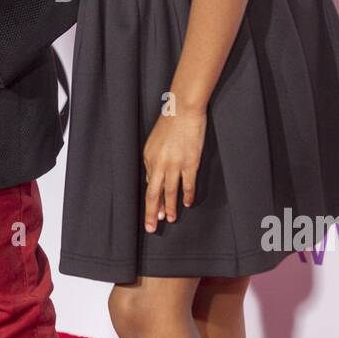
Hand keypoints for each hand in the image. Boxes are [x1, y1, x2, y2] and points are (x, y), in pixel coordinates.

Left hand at [143, 107, 206, 231]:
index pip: (149, 184)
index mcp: (148, 157)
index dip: (151, 201)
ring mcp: (174, 164)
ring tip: (170, 220)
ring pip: (170, 192)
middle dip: (152, 213)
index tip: (152, 214)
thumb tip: (154, 179)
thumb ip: (154, 161)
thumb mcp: (155, 142)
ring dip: (170, 208)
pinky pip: (187, 185)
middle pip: (153, 194)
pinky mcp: (190, 163)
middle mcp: (159, 163)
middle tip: (151, 227)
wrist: (183, 110)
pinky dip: (187, 196)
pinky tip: (187, 204)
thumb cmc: (170, 123)